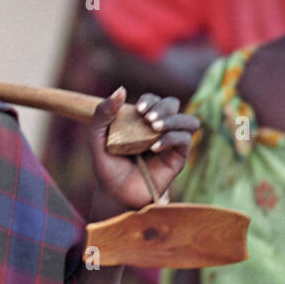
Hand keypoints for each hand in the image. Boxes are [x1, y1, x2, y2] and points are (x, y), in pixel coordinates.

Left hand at [88, 88, 197, 212]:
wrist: (114, 194)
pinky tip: (154, 147)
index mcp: (142, 120)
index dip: (149, 100)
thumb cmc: (107, 166)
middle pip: (173, 104)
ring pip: (187, 120)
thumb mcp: (97, 138)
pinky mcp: (178, 158)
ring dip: (173, 120)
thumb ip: (102, 113)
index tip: (138, 109)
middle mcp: (159, 129)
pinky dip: (171, 139)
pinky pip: (184, 140)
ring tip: (154, 128)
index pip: (154, 100)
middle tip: (147, 118)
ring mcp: (171, 142)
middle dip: (162, 107)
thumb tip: (120, 89)